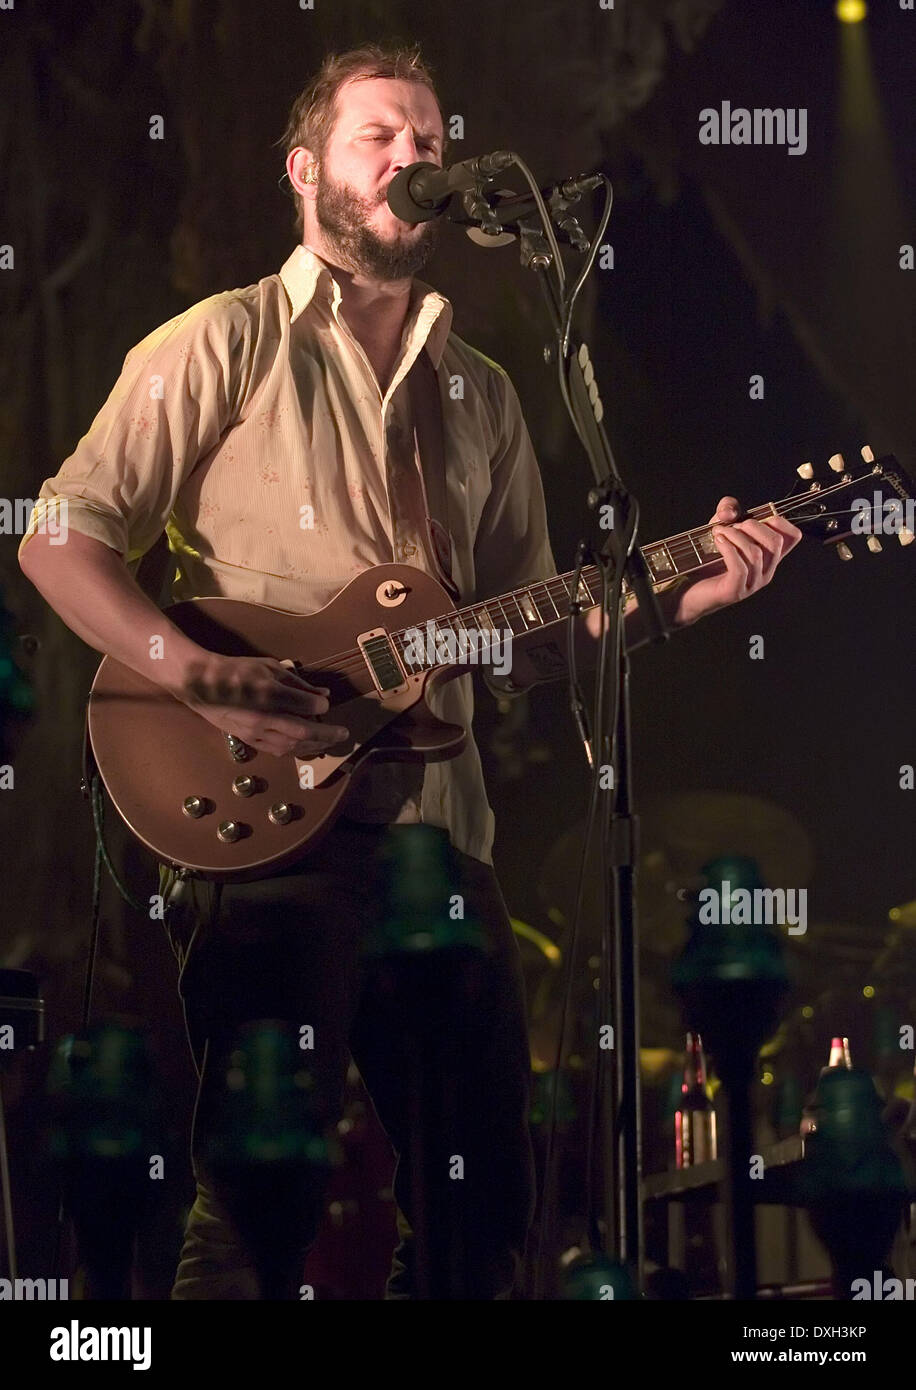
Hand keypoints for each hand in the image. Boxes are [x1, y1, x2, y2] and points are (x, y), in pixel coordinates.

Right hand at [169, 653, 348, 756]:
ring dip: (314, 746)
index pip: (304, 706)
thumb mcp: (269, 667)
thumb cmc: (237, 670)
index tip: (328, 705)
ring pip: (291, 746)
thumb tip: (323, 694)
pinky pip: (278, 750)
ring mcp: (254, 733)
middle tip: (344, 733)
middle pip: (302, 733)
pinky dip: (296, 750)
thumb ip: (297, 682)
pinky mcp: (249, 740)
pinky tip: (306, 746)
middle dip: (327, 735)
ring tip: (330, 742)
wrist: (202, 684)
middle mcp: (263, 718)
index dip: (320, 707)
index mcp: (268, 695)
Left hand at [673, 496, 801, 626]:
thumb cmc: (707, 560)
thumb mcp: (720, 526)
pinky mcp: (735, 591)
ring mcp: (752, 584)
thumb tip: (730, 511)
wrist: (687, 589)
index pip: (793, 537)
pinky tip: (717, 541)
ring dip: (735, 535)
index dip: (780, 520)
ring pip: (755, 553)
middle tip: (732, 525)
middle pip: (776, 542)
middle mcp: (765, 571)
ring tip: (718, 531)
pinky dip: (728, 548)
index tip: (758, 516)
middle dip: (753, 525)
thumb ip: (728, 510)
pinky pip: (740, 567)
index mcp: (769, 556)